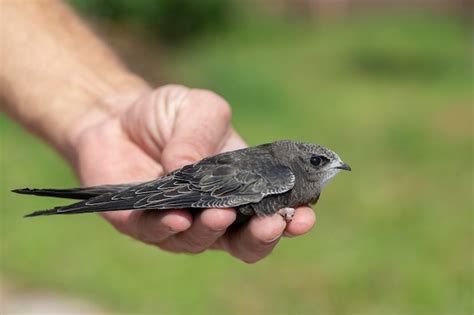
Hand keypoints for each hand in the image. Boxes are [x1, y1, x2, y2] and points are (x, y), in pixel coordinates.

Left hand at [70, 85, 315, 262]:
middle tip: (269, 223)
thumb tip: (191, 167)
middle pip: (245, 242)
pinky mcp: (142, 225)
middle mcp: (215, 212)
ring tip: (219, 213)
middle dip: (261, 238)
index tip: (304, 215)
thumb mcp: (199, 109)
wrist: (117, 118)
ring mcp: (180, 223)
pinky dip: (169, 228)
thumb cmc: (169, 115)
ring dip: (214, 231)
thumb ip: (203, 134)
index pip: (273, 210)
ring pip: (203, 242)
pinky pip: (158, 234)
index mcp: (240, 187)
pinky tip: (176, 216)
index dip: (292, 218)